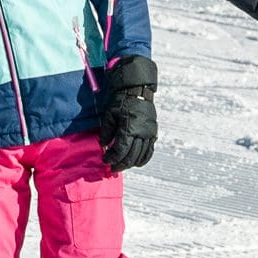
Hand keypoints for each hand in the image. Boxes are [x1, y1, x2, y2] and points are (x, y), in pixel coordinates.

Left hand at [100, 55, 157, 171]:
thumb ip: (107, 132)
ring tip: (123, 166)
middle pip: (131, 156)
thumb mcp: (110, 114)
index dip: (112, 158)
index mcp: (129, 128)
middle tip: (113, 168)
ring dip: (131, 163)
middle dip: (121, 164)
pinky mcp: (153, 132)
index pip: (121, 150)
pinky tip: (137, 162)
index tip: (106, 161)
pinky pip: (150, 150)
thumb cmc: (122, 100)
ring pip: (141, 155)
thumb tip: (104, 145)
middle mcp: (141, 133)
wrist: (138, 89)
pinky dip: (144, 158)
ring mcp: (149, 133)